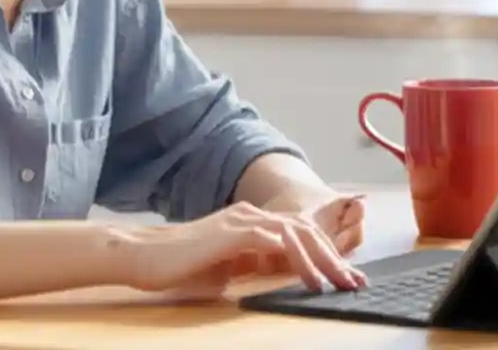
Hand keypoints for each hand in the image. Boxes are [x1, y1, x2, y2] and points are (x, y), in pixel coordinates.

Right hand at [121, 201, 368, 297]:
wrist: (144, 255)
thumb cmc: (177, 266)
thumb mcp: (223, 268)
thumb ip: (248, 265)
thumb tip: (270, 276)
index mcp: (250, 222)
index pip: (297, 234)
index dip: (324, 255)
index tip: (343, 278)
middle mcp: (251, 215)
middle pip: (305, 231)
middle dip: (333, 257)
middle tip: (354, 282)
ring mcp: (242, 220)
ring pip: (296, 233)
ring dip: (322, 259)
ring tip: (339, 282)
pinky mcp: (233, 231)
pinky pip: (275, 241)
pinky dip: (297, 259)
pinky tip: (309, 277)